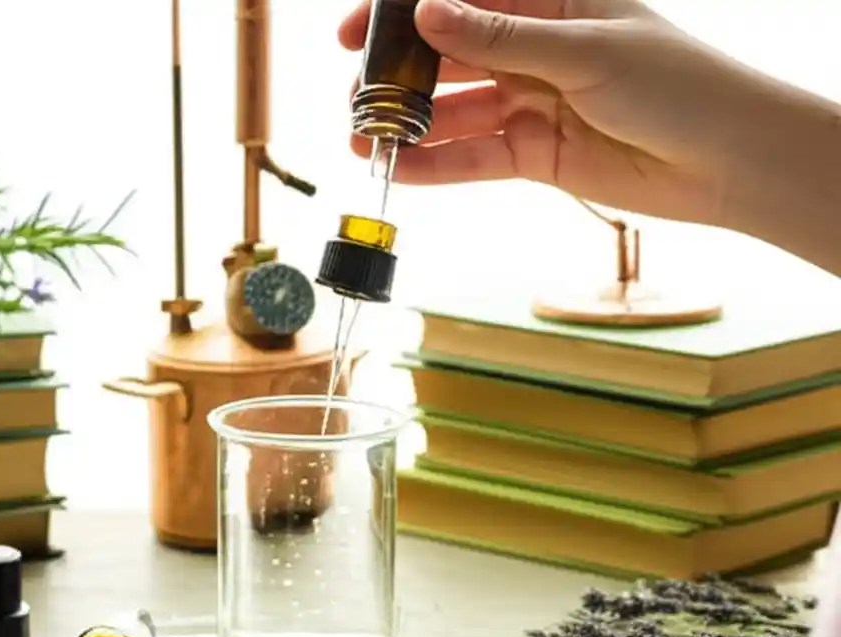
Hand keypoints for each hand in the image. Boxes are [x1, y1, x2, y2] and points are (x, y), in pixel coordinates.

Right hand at [339, 0, 840, 269]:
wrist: (729, 161)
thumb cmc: (678, 84)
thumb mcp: (583, 50)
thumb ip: (500, 37)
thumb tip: (427, 14)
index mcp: (552, 2)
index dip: (406, 9)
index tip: (358, 30)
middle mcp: (535, 48)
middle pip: (449, 54)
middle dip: (399, 73)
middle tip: (357, 94)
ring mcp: (531, 101)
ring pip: (454, 109)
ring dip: (409, 123)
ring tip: (363, 138)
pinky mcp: (535, 154)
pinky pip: (473, 156)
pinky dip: (436, 165)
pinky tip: (398, 170)